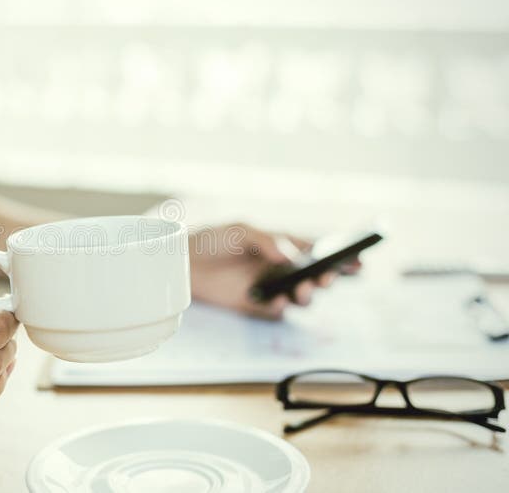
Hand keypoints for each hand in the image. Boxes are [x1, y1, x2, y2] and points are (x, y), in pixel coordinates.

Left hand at [189, 223, 343, 318]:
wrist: (186, 261)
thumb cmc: (215, 240)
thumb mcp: (241, 230)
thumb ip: (266, 240)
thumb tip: (289, 257)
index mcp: (285, 247)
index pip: (318, 253)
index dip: (340, 258)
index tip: (356, 262)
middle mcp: (283, 270)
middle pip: (316, 278)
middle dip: (327, 279)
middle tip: (326, 277)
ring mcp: (271, 289)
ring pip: (301, 297)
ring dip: (307, 294)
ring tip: (302, 289)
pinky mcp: (256, 305)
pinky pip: (276, 311)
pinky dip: (280, 307)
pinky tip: (277, 301)